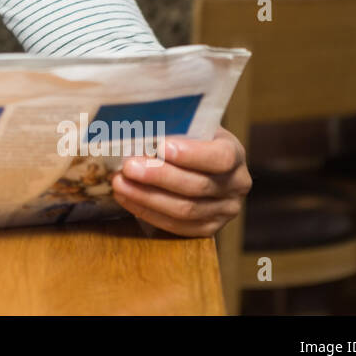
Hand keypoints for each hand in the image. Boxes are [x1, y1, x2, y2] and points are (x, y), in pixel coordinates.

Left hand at [110, 127, 251, 237]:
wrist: (198, 160)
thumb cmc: (188, 138)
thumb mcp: (188, 126)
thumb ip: (172, 126)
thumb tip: (137, 126)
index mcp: (234, 154)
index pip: (220, 157)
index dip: (191, 154)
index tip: (161, 146)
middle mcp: (236, 185)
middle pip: (197, 186)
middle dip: (159, 176)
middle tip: (129, 166)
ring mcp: (224, 211)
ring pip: (185, 210)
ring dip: (147, 197)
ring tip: (120, 183)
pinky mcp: (207, 229)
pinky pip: (176, 226)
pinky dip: (147, 211)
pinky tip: (127, 198)